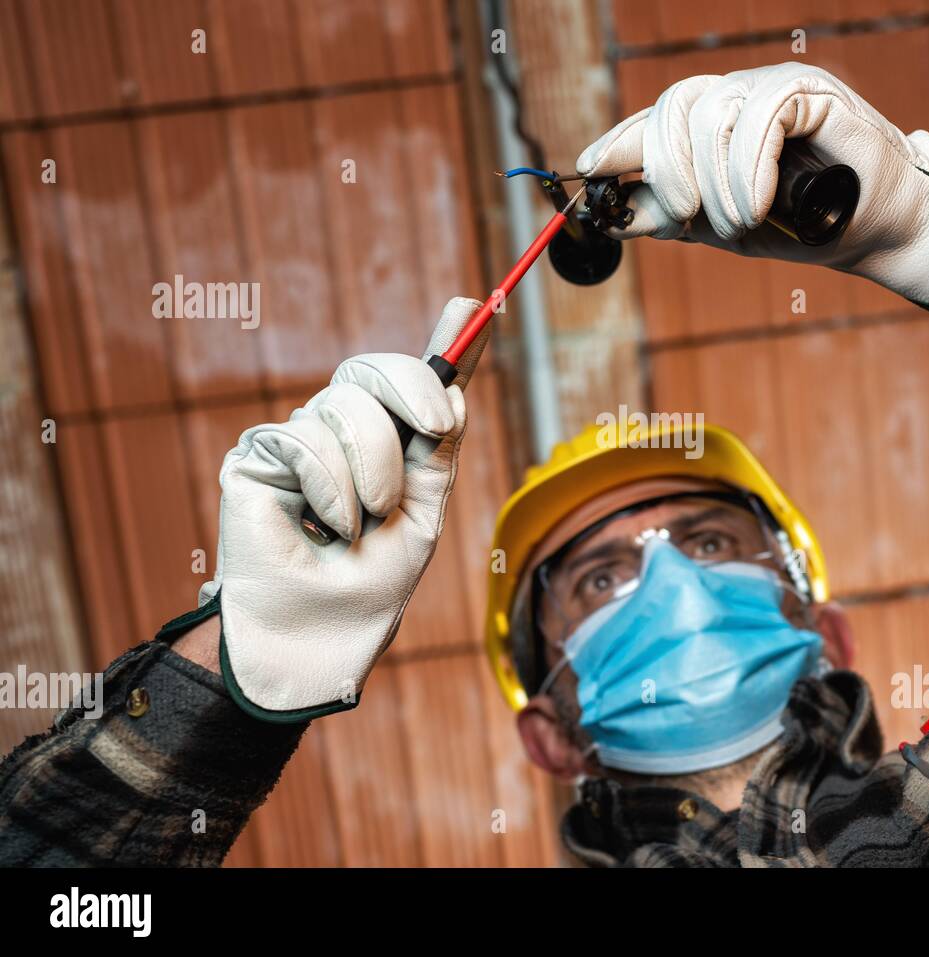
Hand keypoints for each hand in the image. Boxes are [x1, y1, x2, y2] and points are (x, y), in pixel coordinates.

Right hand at [196, 297, 487, 720]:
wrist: (322, 636)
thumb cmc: (372, 586)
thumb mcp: (424, 511)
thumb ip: (437, 449)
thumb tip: (454, 385)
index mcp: (389, 446)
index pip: (414, 384)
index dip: (447, 344)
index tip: (477, 306)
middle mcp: (344, 435)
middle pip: (375, 370)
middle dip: (412, 390)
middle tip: (435, 427)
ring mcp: (301, 442)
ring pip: (346, 405)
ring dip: (372, 471)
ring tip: (359, 525)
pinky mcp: (258, 459)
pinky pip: (302, 438)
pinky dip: (328, 486)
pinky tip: (323, 525)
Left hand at [576, 62, 928, 311]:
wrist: (881, 233)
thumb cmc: (811, 227)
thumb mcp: (728, 227)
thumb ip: (676, 216)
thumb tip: (616, 214)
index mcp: (721, 123)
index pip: (660, 117)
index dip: (622, 139)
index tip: (588, 168)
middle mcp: (744, 96)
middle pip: (675, 107)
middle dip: (669, 172)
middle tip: (687, 220)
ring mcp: (778, 89)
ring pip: (712, 113)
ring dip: (717, 185)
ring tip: (742, 224)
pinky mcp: (813, 92)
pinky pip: (759, 116)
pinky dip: (750, 170)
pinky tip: (759, 205)